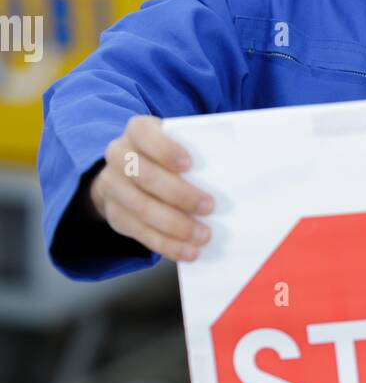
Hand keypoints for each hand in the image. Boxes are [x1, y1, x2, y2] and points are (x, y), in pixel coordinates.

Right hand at [90, 114, 213, 263]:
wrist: (126, 174)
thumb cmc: (165, 157)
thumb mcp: (176, 143)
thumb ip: (196, 150)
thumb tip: (235, 168)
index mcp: (137, 131)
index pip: (143, 133)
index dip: (165, 149)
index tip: (189, 164)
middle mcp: (119, 156)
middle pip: (144, 175)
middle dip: (179, 194)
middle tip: (209, 207)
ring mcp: (113, 186)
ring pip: (142, 208)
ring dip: (175, 226)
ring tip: (203, 236)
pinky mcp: (116, 215)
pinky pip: (140, 233)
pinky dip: (167, 245)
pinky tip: (188, 251)